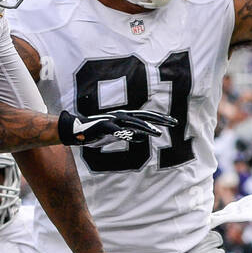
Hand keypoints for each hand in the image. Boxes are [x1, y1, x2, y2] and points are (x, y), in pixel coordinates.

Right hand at [58, 108, 173, 147]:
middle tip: (174, 122)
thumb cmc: (97, 133)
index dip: (160, 118)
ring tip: (158, 132)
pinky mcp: (104, 126)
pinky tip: (137, 136)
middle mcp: (121, 115)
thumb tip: (141, 137)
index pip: (147, 116)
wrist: (77, 131)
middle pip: (144, 116)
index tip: (173, 121)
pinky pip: (118, 131)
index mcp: (125, 116)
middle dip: (160, 119)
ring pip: (133, 122)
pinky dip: (127, 133)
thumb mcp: (116, 134)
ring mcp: (113, 120)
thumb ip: (129, 135)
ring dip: (146, 127)